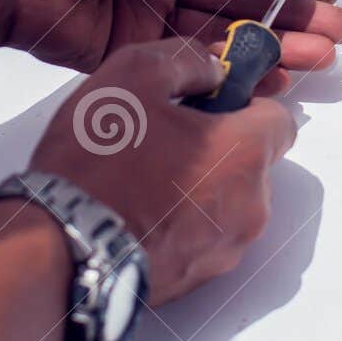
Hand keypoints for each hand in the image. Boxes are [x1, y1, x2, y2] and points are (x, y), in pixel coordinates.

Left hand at [0, 0, 341, 92]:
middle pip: (241, 5)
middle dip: (290, 20)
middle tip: (333, 36)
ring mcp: (148, 20)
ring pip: (222, 40)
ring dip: (269, 50)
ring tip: (313, 61)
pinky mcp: (131, 57)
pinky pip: (189, 70)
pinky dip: (227, 77)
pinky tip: (262, 83)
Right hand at [28, 38, 296, 304]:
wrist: (61, 247)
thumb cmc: (98, 163)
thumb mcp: (133, 75)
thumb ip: (186, 60)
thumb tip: (211, 69)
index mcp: (245, 152)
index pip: (280, 119)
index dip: (245, 104)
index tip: (208, 101)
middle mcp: (250, 205)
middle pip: (252, 163)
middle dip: (219, 148)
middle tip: (164, 138)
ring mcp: (226, 249)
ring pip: (228, 203)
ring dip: (200, 188)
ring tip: (143, 179)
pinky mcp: (198, 280)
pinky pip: (202, 239)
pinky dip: (182, 224)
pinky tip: (138, 212)